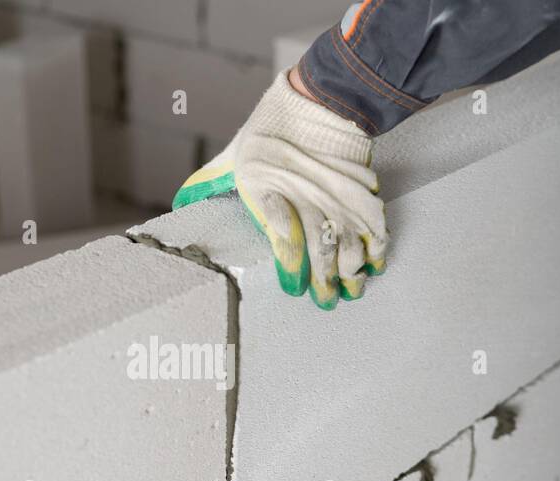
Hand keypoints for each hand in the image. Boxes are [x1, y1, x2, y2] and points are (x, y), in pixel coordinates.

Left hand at [172, 67, 386, 309]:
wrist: (319, 99)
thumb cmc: (272, 127)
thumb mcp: (235, 153)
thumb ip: (211, 179)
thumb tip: (182, 200)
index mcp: (271, 193)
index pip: (286, 243)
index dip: (293, 272)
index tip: (294, 288)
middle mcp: (306, 200)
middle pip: (320, 253)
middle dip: (325, 283)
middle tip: (325, 301)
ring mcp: (337, 197)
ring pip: (349, 245)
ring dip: (352, 272)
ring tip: (351, 290)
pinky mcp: (361, 191)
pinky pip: (373, 226)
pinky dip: (377, 248)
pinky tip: (374, 265)